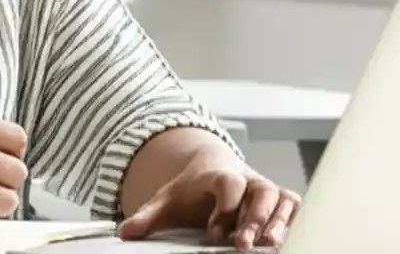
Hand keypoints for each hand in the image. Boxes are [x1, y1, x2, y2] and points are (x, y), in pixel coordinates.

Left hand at [118, 151, 301, 249]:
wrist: (210, 172)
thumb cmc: (190, 191)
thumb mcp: (166, 202)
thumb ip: (147, 217)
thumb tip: (124, 233)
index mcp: (217, 175)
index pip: (227, 183)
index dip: (224, 208)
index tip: (212, 235)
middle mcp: (246, 179)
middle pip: (260, 191)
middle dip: (253, 218)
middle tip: (242, 244)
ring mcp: (265, 189)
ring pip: (281, 199)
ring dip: (278, 221)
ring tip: (269, 244)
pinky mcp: (280, 200)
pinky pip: (293, 206)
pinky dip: (292, 221)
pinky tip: (285, 241)